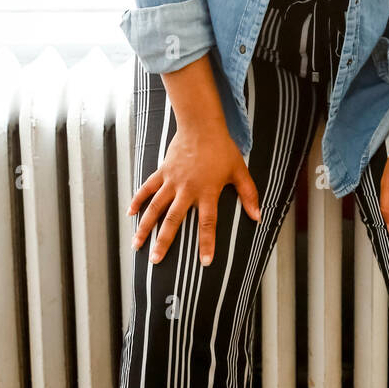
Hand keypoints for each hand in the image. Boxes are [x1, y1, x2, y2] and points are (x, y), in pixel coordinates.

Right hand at [127, 116, 259, 265]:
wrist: (201, 125)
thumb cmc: (222, 148)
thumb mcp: (239, 171)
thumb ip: (249, 194)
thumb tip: (258, 216)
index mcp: (208, 191)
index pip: (208, 223)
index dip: (207, 243)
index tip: (205, 262)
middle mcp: (187, 189)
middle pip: (173, 220)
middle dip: (164, 242)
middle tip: (155, 260)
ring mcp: (172, 181)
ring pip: (155, 207)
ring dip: (145, 227)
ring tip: (137, 244)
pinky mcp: (163, 172)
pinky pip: (147, 188)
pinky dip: (138, 200)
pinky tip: (130, 214)